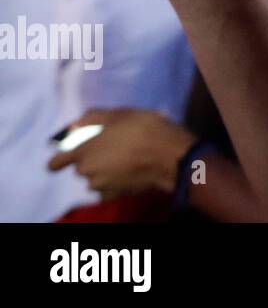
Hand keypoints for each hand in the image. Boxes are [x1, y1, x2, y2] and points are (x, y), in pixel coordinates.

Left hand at [47, 109, 196, 200]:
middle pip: (80, 167)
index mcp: (82, 151)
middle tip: (114, 145)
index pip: (56, 162)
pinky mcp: (115, 195)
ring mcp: (100, 186)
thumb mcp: (119, 113)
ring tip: (126, 158)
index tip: (75, 151)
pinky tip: (129, 171)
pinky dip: (115, 181)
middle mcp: (86, 171)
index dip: (62, 157)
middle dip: (93, 158)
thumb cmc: (144, 129)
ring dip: (105, 169)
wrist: (170, 155)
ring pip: (95, 177)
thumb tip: (75, 125)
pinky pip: (108, 188)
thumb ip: (92, 118)